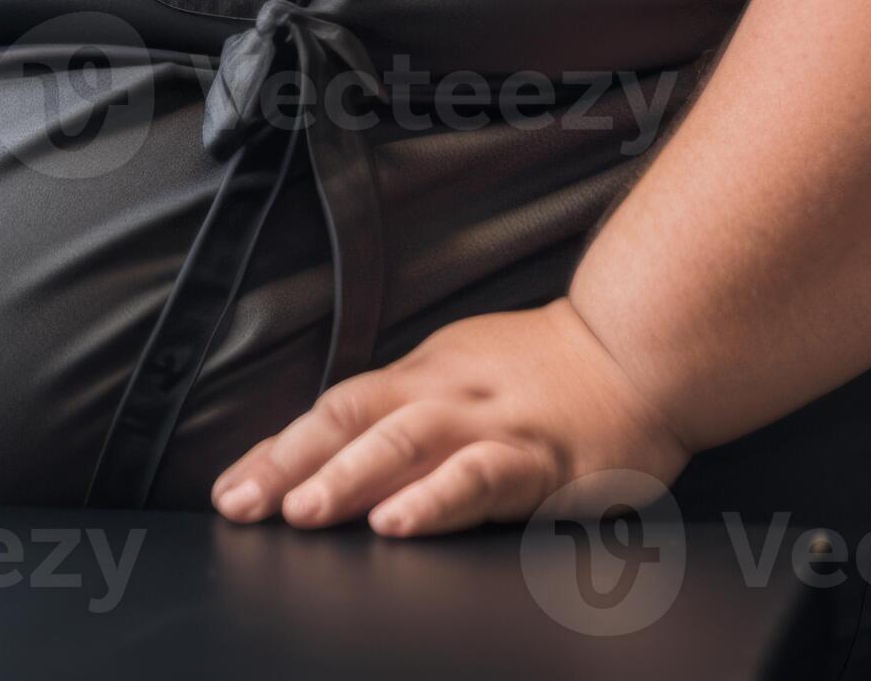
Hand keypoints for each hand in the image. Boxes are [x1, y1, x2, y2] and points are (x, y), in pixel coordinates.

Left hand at [209, 299, 689, 536]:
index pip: (335, 409)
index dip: (279, 449)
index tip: (230, 488)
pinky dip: (434, 499)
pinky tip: (400, 521)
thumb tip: (333, 458)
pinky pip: (479, 477)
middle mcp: (447, 395)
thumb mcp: (464, 372)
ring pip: (406, 444)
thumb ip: (407, 410)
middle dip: (290, 465)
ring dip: (347, 478)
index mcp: (424, 376)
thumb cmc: (549, 370)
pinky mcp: (540, 461)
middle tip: (241, 503)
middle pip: (353, 422)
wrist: (641, 350)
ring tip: (302, 510)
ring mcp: (492, 426)